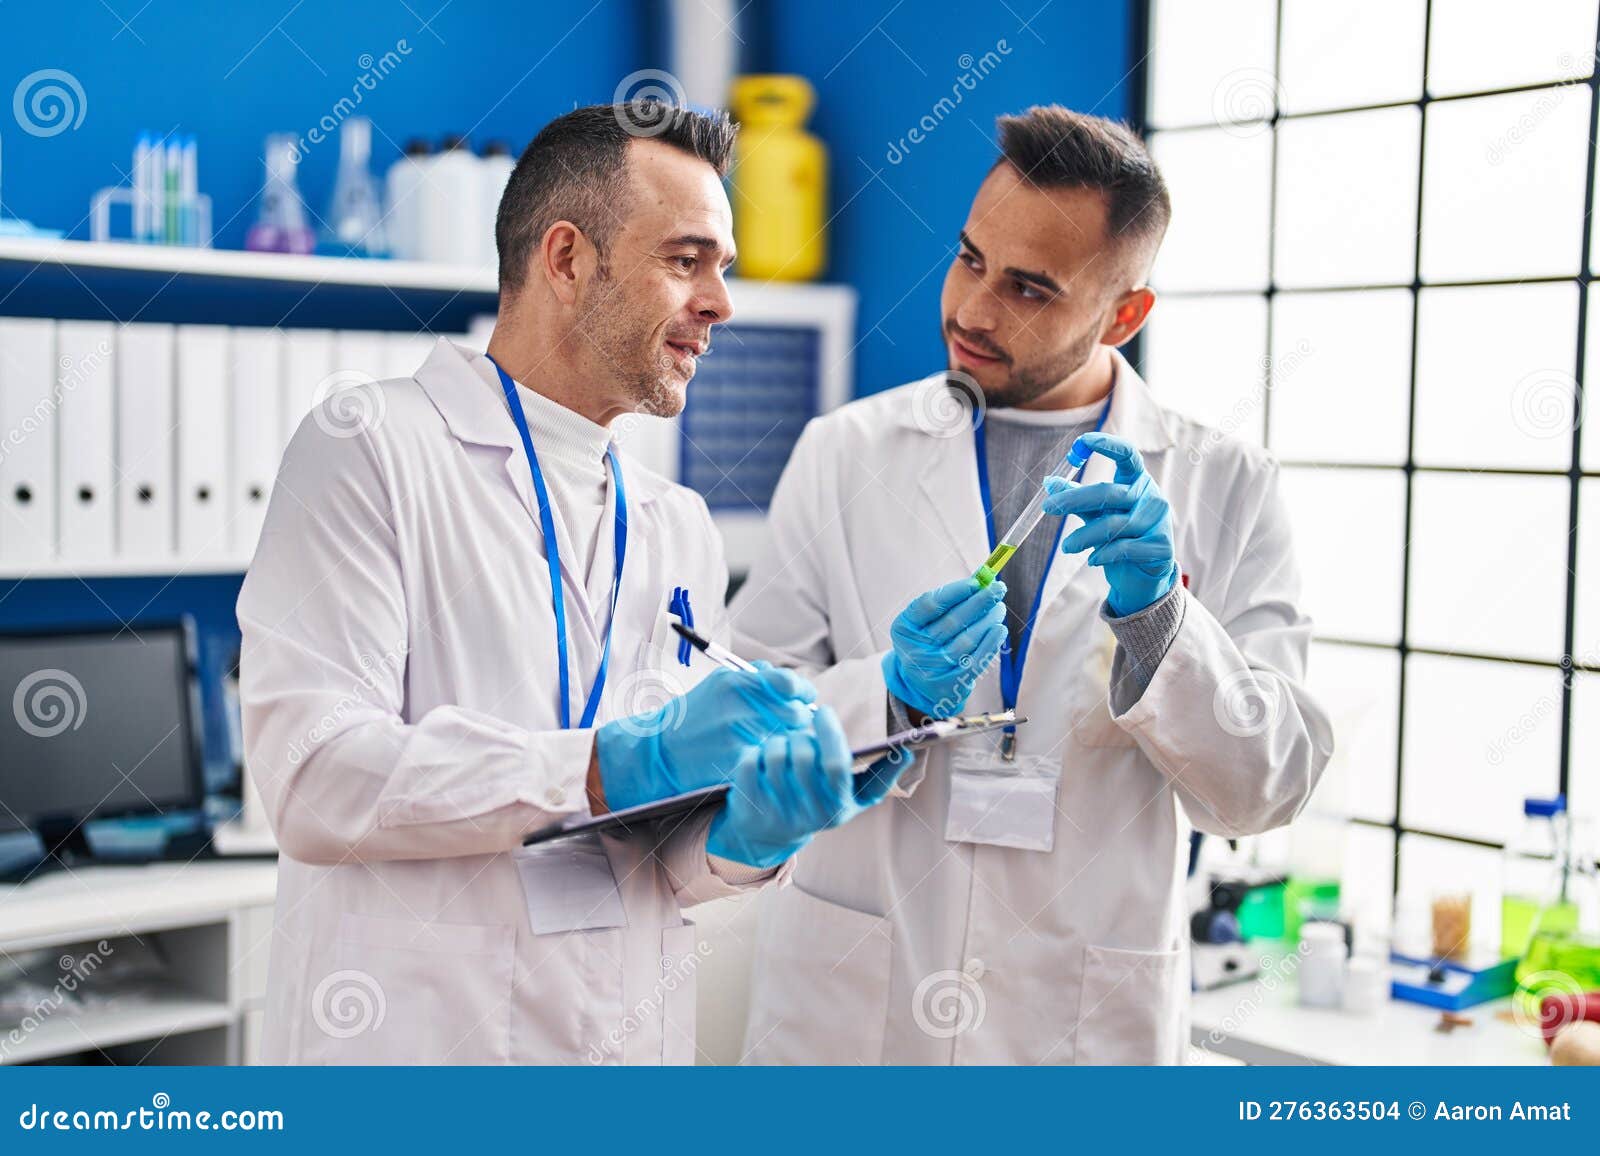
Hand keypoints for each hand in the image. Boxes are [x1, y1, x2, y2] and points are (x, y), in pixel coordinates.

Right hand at [594, 662, 815, 811]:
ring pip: (789, 738)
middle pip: (796, 713)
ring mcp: (739, 735)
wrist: (662, 751)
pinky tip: (764, 758)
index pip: (789, 683)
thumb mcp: (720, 683)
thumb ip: (756, 678)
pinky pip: (773, 758)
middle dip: (798, 719)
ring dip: (788, 741)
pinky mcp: (739, 761)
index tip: (802, 698)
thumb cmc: (695, 716)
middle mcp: (740, 706)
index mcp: (736, 682)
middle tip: (790, 724)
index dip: (802, 692)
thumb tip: (793, 684)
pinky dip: (773, 759)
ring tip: (774, 741)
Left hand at [707, 707, 907, 867]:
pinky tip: (762, 757)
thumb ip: (880, 775)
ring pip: (775, 755)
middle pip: (803, 756)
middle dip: (801, 734)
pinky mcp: (749, 805)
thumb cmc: (821, 802)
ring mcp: (778, 812)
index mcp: (838, 807)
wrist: (770, 834)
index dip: (829, 732)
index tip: (824, 711)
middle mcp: (809, 814)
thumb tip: (907, 752)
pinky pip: (749, 763)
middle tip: (801, 732)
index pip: (836, 764)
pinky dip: (755, 751)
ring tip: (783, 744)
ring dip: (778, 740)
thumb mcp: (853, 796)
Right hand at [881, 578, 1007, 717]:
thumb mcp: (929, 620)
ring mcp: (931, 669)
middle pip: (951, 622)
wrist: (922, 682)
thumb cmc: (930, 640)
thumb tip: (982, 577)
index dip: (954, 592)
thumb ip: (951, 599)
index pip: (929, 605)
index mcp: (904, 628)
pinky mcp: (949, 685)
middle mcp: (914, 650)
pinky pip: (975, 661)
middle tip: (998, 588)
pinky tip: (999, 629)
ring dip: (988, 621)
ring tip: (999, 608)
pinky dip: (990, 643)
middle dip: (979, 602)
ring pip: (967, 640)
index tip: (977, 581)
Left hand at [1042, 432, 1176, 616]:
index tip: (1081, 441)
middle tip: (1047, 507)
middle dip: (1074, 499)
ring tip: (1066, 546)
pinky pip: (1124, 548)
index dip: (1108, 445)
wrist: (1141, 575)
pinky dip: (1104, 554)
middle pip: (1109, 493)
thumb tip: (1048, 482)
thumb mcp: (1097, 514)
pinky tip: (1092, 560)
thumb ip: (1077, 498)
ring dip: (1084, 536)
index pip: (1128, 455)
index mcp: (1137, 481)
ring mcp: (1160, 521)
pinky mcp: (1162, 546)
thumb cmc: (1119, 537)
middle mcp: (1152, 496)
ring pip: (1113, 525)